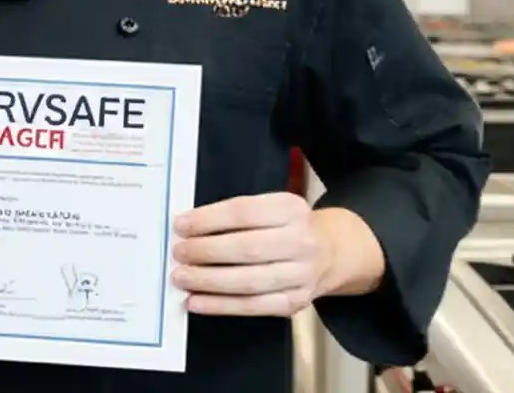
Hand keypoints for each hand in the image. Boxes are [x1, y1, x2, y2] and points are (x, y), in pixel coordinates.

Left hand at [171, 193, 323, 316]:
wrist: (333, 251)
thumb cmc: (291, 227)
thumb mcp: (273, 207)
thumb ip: (237, 215)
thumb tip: (190, 228)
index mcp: (291, 209)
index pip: (243, 212)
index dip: (208, 220)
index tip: (181, 225)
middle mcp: (300, 241)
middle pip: (246, 248)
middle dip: (205, 252)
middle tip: (180, 253)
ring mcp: (301, 275)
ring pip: (248, 281)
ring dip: (208, 281)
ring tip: (182, 277)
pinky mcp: (295, 302)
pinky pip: (253, 306)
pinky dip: (221, 306)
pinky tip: (197, 301)